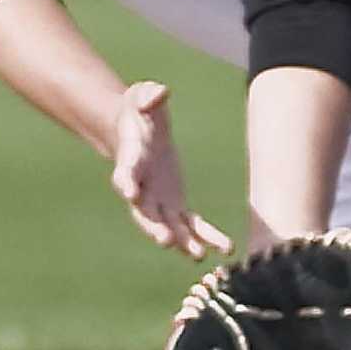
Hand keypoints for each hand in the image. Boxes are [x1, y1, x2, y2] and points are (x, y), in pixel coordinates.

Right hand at [110, 81, 233, 259]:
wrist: (137, 130)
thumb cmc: (138, 110)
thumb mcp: (141, 96)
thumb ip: (148, 96)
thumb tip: (159, 93)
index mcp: (131, 160)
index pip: (125, 173)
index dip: (125, 182)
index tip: (128, 192)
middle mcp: (140, 187)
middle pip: (144, 212)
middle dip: (153, 227)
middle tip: (164, 240)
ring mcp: (157, 200)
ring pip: (168, 226)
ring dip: (182, 242)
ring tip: (198, 256)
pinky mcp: (174, 204)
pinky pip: (191, 225)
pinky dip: (206, 237)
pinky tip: (225, 248)